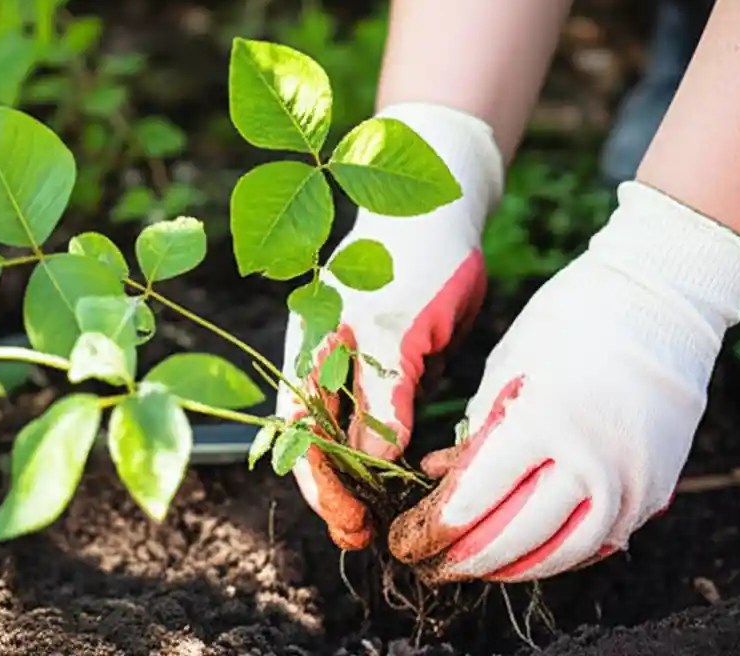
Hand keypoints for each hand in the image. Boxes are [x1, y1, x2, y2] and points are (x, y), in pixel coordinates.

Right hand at [276, 102, 503, 549]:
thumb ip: (383, 394)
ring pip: (357, 441)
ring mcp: (360, 368)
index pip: (302, 440)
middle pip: (323, 449)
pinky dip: (398, 454)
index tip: (353, 526)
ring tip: (394, 519)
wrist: (438, 203)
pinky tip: (417, 477)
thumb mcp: (396, 327)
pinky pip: (389, 422)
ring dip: (370, 482)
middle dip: (343, 497)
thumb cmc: (410, 255)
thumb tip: (375, 465)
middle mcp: (327, 367)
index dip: (324, 490)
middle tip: (372, 537)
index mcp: (312, 356)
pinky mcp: (394, 368)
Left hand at [388, 182, 739, 582]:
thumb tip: (441, 480)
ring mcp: (628, 480)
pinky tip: (535, 555)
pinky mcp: (655, 487)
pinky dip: (565, 554)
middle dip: (465, 560)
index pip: (475, 501)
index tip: (408, 541)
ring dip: (514, 569)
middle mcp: (588, 461)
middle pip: (515, 538)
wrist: (663, 300)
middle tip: (432, 566)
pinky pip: (605, 540)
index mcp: (540, 423)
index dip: (435, 530)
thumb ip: (477, 431)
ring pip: (563, 554)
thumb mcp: (508, 365)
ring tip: (479, 570)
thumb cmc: (573, 320)